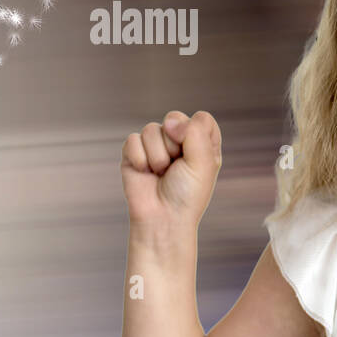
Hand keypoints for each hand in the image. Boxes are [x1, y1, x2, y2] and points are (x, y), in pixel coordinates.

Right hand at [121, 110, 221, 230]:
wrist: (162, 217)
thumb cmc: (187, 194)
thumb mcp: (203, 163)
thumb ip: (195, 134)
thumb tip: (171, 122)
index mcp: (202, 142)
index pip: (201, 118)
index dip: (195, 131)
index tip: (194, 153)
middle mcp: (179, 140)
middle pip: (174, 118)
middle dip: (174, 144)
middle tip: (176, 167)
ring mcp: (155, 145)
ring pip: (151, 129)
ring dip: (157, 156)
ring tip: (161, 173)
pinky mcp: (134, 152)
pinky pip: (133, 140)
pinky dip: (140, 159)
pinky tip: (145, 172)